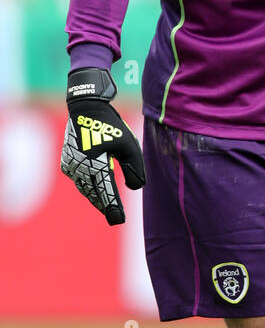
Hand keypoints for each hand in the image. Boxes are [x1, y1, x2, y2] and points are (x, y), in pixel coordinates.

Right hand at [61, 68, 145, 225]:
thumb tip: (135, 187)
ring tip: (106, 207)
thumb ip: (134, 169)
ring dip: (96, 197)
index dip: (112, 207)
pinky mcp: (67, 161)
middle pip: (93, 193)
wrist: (86, 107)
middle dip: (104, 205)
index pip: (105, 191)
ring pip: (84, 187)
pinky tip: (94, 191)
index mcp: (94, 164)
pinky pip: (79, 179)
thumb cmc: (111, 125)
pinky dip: (87, 186)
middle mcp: (79, 167)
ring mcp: (71, 165)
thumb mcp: (129, 146)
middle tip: (114, 217)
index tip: (118, 220)